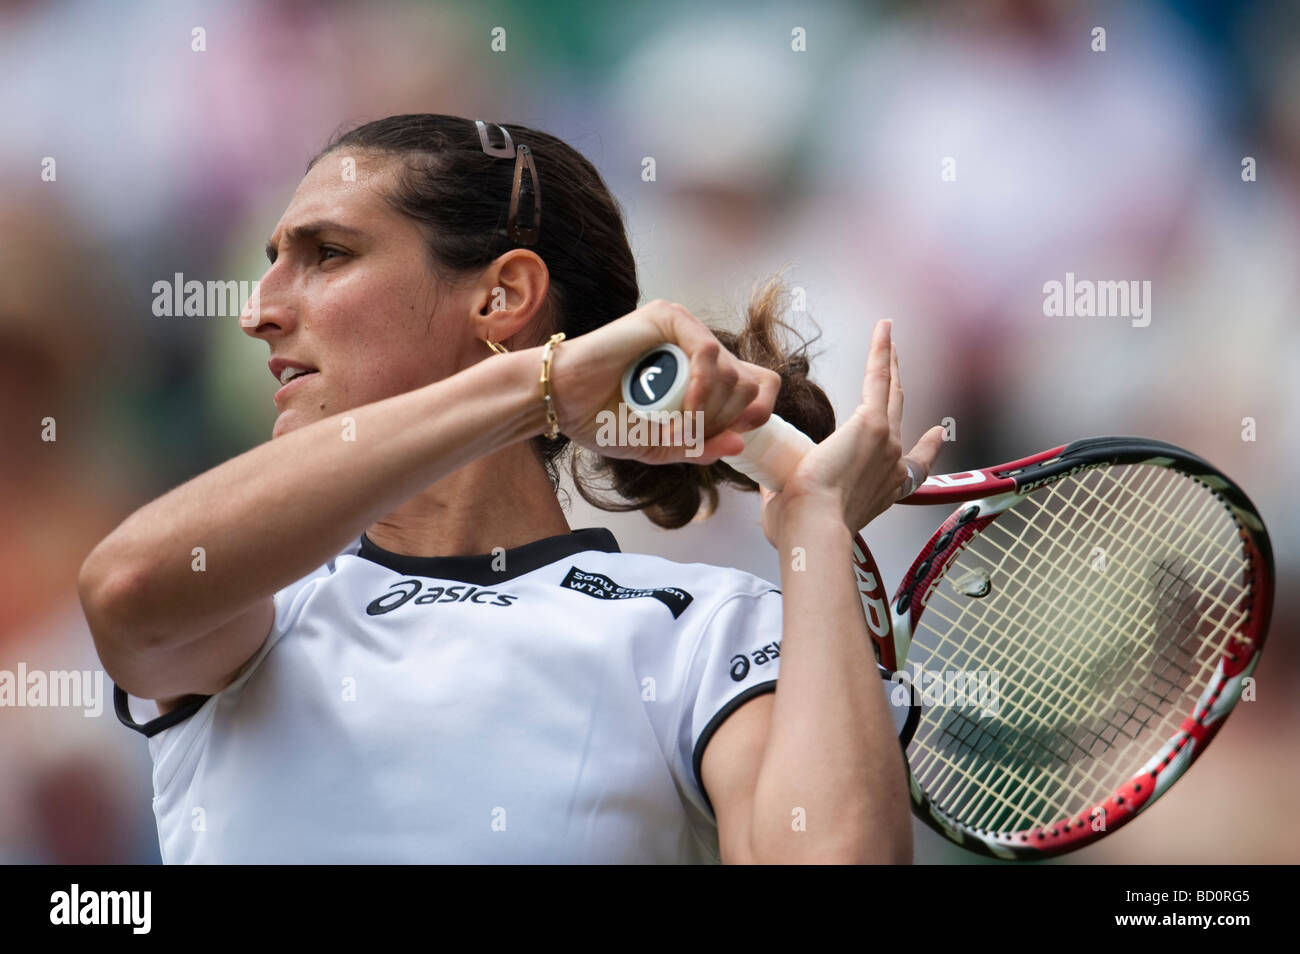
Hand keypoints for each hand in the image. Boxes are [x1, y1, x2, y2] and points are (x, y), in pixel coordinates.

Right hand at [548, 299, 780, 464]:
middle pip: (747, 384)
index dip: (758, 411)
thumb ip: (700, 447)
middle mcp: (698, 348)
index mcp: (702, 374)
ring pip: (731, 372)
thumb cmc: (603, 419)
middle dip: (723, 421)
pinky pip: (708, 351)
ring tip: (671, 429)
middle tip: (685, 436)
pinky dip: (702, 387)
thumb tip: (741, 444)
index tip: (735, 433)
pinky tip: (683, 408)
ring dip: (707, 412)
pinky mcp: (668, 318)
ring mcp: (684, 330)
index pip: (758, 384)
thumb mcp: (660, 446)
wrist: (562, 402)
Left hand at [759, 319, 944, 544]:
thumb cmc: (803, 530)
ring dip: (889, 361)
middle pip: (900, 413)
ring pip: (891, 391)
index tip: (935, 436)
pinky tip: (883, 329)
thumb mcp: (801, 512)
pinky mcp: (872, 423)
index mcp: (883, 490)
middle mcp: (893, 464)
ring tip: (887, 337)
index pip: (912, 467)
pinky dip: (882, 351)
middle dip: (898, 386)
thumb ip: (791, 496)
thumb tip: (771, 489)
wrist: (813, 526)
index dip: (927, 449)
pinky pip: (878, 377)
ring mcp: (887, 441)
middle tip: (896, 363)